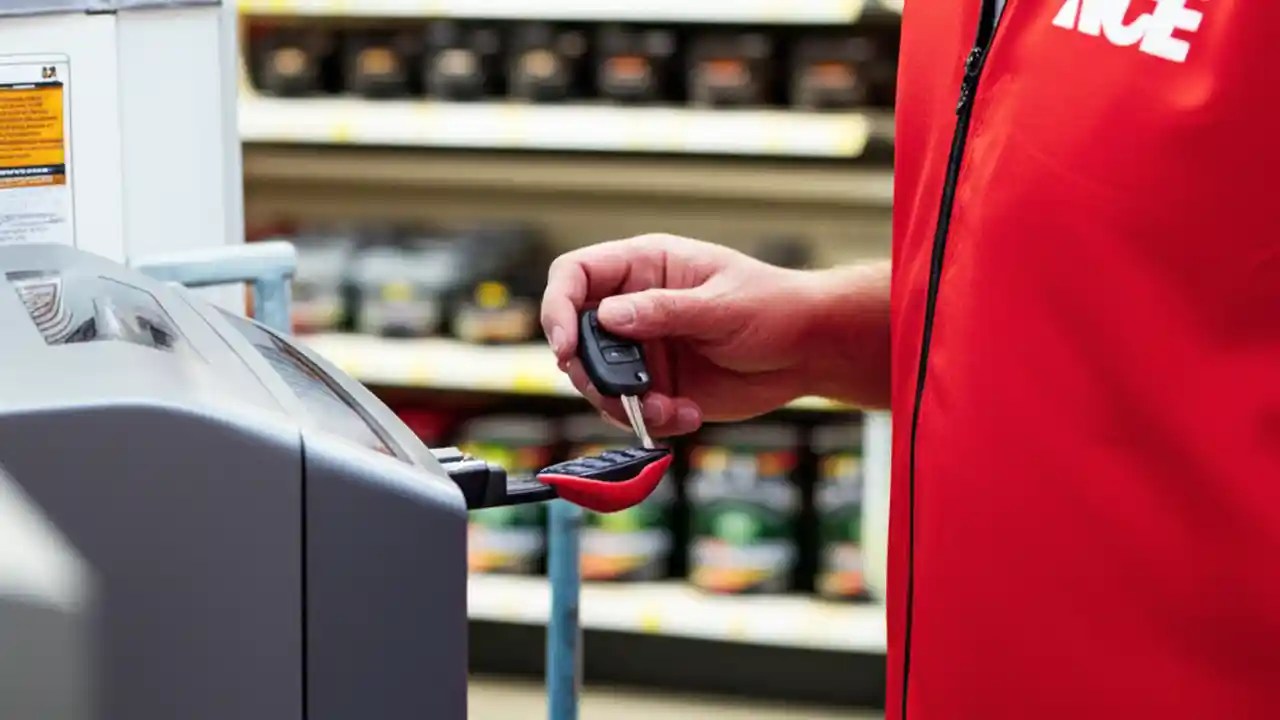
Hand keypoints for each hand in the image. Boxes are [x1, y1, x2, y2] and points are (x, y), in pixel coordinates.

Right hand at [541, 234, 841, 436]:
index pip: (575, 275)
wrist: (807, 351)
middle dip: (592, 371)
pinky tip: (688, 415)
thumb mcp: (721, 305)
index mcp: (645, 267)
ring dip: (624, 404)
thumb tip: (608, 315)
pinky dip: (650, 420)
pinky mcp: (657, 385)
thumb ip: (665, 310)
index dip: (558, 307)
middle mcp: (634, 307)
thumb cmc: (773, 307)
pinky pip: (629, 409)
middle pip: (576, 336)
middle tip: (625, 393)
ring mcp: (643, 348)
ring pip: (598, 380)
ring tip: (671, 411)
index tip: (566, 347)